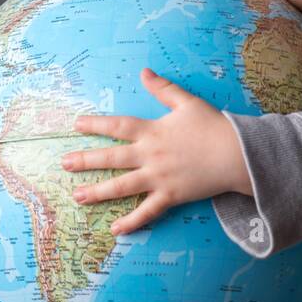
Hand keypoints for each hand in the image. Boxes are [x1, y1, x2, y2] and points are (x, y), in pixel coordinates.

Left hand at [62, 67, 252, 235]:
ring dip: (98, 192)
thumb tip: (143, 72)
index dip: (96, 124)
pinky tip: (115, 229)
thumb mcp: (188, 102)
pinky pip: (147, 212)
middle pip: (112, 159)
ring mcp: (159, 178)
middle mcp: (151, 155)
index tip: (76, 124)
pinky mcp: (171, 196)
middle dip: (86, 161)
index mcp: (153, 131)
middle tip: (64, 164)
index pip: (118, 127)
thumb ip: (163, 88)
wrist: (236, 153)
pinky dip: (132, 222)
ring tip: (78, 197)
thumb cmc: (214, 126)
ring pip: (122, 186)